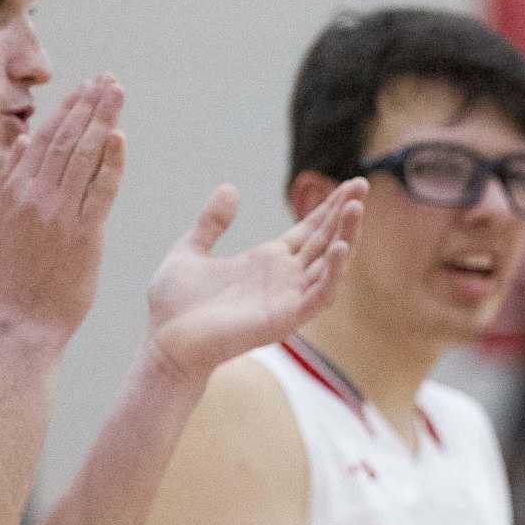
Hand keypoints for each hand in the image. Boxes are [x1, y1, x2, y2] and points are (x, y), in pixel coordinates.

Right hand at [0, 76, 126, 342]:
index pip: (45, 138)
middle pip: (66, 140)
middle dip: (88, 104)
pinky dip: (110, 162)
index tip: (86, 86)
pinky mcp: (84, 235)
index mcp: (14, 191)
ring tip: (116, 93)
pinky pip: (101, 192)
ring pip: (83, 157)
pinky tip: (119, 136)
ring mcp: (60, 215)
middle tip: (108, 78)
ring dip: (102, 121)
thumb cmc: (14, 273)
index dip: (67, 109)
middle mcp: (36, 197)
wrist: (25, 317)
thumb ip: (8, 179)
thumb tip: (24, 139)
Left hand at [144, 178, 365, 381]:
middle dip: (345, 214)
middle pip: (325, 240)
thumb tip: (230, 188)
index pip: (309, 230)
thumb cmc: (174, 305)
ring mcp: (288, 299)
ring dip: (346, 237)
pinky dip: (333, 273)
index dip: (329, 207)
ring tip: (355, 209)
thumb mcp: (191, 250)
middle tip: (362, 185)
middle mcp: (284, 279)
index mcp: (267, 261)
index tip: (350, 184)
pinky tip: (339, 248)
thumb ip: (212, 222)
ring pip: (330, 265)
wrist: (163, 341)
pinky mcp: (285, 319)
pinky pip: (319, 295)